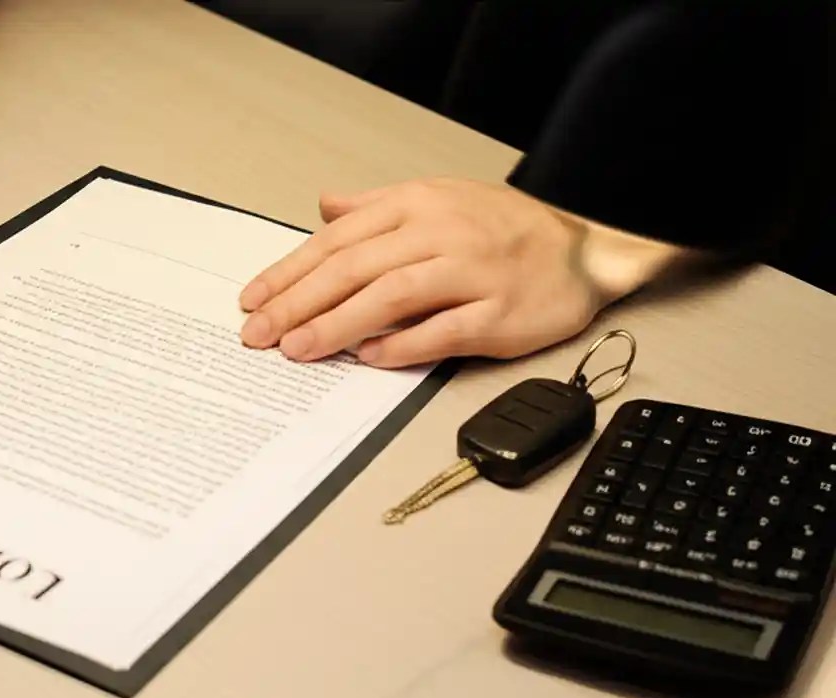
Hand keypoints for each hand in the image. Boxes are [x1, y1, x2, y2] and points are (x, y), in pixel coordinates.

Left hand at [237, 177, 676, 366]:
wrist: (584, 249)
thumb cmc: (503, 228)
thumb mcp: (437, 199)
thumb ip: (376, 207)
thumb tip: (325, 207)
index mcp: (417, 204)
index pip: (338, 240)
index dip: (290, 271)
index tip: (254, 300)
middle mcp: (440, 233)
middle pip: (354, 268)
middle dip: (297, 303)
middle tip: (258, 333)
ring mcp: (472, 272)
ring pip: (391, 296)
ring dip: (337, 324)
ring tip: (297, 349)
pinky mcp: (499, 312)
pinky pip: (443, 330)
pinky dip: (402, 345)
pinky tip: (367, 358)